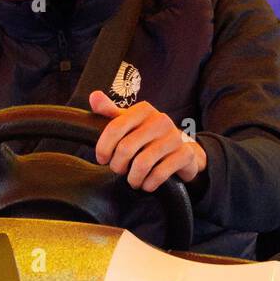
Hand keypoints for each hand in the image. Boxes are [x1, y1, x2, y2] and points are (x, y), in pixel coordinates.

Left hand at [90, 92, 206, 191]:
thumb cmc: (148, 136)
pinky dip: (148, 184)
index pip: (115, 128)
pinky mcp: (185, 154)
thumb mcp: (129, 122)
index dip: (103, 148)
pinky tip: (146, 184)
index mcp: (143, 110)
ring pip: (142, 164)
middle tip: (119, 171)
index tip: (102, 159)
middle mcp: (160, 120)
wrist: (183, 150)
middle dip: (117, 166)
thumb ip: (109, 112)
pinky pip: (159, 174)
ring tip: (133, 180)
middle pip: (126, 148)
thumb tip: (94, 96)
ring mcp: (175, 137)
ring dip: (133, 178)